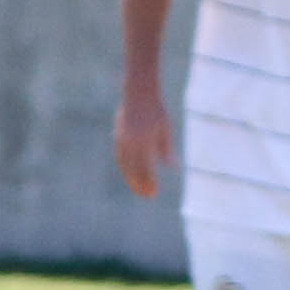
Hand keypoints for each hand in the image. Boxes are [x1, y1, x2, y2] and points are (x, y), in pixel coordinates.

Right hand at [112, 86, 169, 200]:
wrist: (138, 93)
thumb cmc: (155, 110)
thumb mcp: (165, 128)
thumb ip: (166, 149)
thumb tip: (172, 168)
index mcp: (145, 141)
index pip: (146, 169)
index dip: (150, 183)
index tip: (155, 192)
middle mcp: (131, 143)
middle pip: (134, 171)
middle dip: (141, 185)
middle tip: (148, 196)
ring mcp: (122, 141)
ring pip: (125, 167)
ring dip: (132, 180)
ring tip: (139, 189)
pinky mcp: (117, 138)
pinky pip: (121, 159)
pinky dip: (126, 169)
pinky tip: (131, 176)